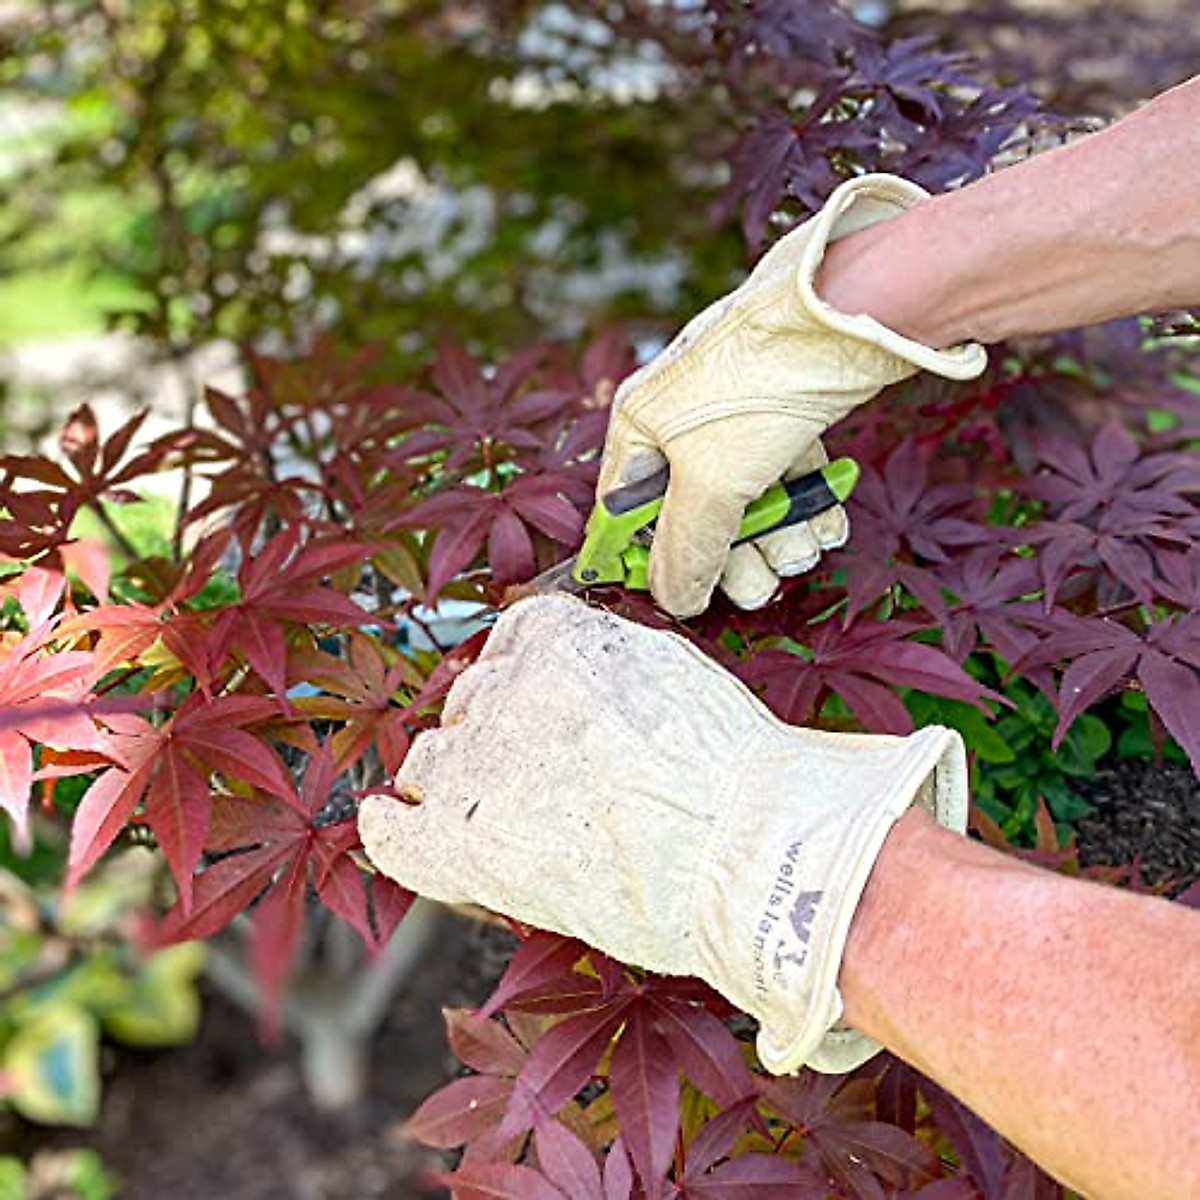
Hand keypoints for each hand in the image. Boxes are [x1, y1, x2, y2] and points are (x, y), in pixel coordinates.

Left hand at [359, 595, 967, 1073]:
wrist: (753, 855)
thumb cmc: (738, 778)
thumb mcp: (673, 679)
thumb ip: (609, 670)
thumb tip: (586, 693)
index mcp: (561, 638)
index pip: (509, 642)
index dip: (520, 684)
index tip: (531, 714)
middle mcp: (509, 686)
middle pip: (470, 702)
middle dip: (494, 737)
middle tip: (535, 784)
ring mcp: (480, 762)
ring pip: (431, 762)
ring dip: (454, 788)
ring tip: (499, 824)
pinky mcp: (464, 841)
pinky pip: (395, 832)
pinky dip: (391, 833)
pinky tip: (390, 831)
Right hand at [600, 173, 985, 616]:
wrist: (846, 313)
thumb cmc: (758, 387)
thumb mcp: (709, 485)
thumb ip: (685, 551)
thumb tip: (673, 600)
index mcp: (640, 427)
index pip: (625, 513)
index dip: (649, 559)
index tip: (681, 596)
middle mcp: (682, 423)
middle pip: (696, 518)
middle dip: (734, 557)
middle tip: (763, 583)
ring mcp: (738, 419)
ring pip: (749, 503)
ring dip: (781, 538)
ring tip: (808, 547)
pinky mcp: (788, 414)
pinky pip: (789, 477)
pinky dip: (810, 507)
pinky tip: (830, 524)